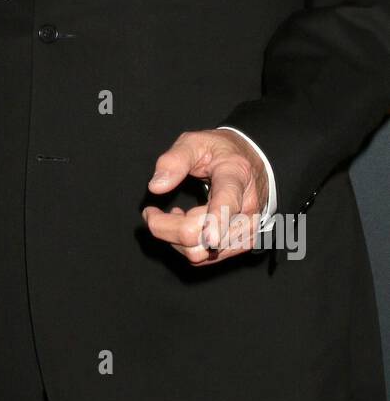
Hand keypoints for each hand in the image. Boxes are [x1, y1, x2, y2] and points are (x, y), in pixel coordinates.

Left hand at [142, 128, 269, 266]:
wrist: (250, 166)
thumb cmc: (220, 152)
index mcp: (236, 176)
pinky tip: (186, 223)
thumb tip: (156, 187)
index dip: (218, 221)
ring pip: (201, 253)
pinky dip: (187, 245)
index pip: (228, 202)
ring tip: (173, 214)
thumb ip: (175, 160)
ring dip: (175, 238)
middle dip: (166, 228)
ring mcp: (247, 231)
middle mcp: (247, 209)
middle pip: (202, 236)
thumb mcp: (195, 142)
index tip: (210, 237)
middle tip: (150, 212)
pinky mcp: (241, 245)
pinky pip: (205, 258)